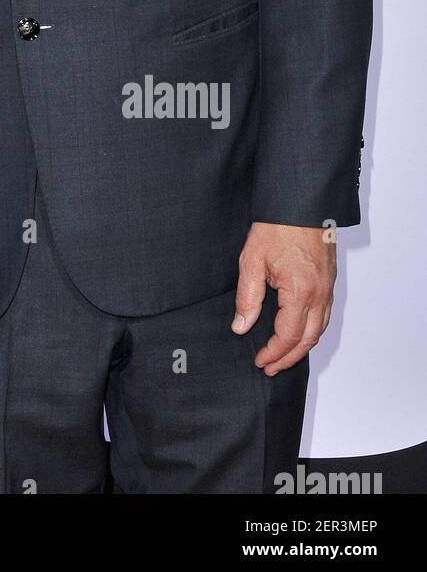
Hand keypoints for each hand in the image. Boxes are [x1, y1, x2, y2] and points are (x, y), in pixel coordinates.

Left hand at [232, 221, 335, 374]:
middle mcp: (320, 295)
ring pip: (319, 330)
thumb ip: (248, 298)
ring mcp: (328, 289)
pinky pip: (324, 316)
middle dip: (288, 358)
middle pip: (307, 340)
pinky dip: (311, 331)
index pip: (288, 336)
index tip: (259, 361)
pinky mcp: (329, 282)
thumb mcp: (252, 261)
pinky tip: (298, 332)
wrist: (300, 203)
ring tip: (282, 356)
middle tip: (270, 367)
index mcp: (300, 292)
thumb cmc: (277, 227)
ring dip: (301, 347)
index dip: (273, 353)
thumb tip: (241, 327)